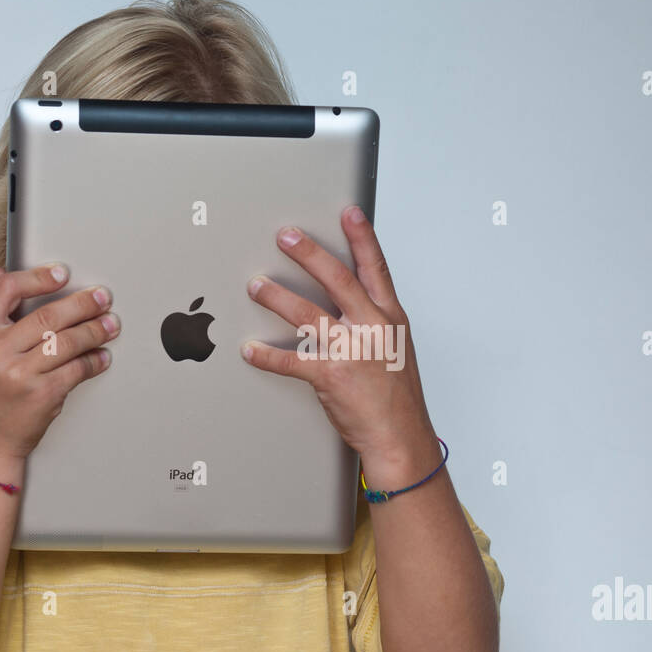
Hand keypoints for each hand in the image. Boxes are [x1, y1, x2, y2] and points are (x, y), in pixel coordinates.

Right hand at [0, 263, 119, 466]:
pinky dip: (94, 361)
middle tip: (102, 297)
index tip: (61, 273)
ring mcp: (19, 374)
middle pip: (48, 315)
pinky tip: (103, 356)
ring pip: (67, 341)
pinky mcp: (42, 395)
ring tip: (111, 324)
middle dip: (82, 303)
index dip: (37, 277)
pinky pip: (77, 370)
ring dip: (96, 330)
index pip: (7, 290)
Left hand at [242, 205, 439, 487]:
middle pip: (337, 279)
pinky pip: (291, 361)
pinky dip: (266, 356)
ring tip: (257, 285)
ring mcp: (351, 351)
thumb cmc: (398, 398)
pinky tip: (250, 350)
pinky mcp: (331, 377)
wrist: (401, 437)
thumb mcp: (397, 349)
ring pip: (307, 314)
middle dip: (309, 253)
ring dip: (277, 296)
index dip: (362, 238)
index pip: (376, 268)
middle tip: (287, 237)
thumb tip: (351, 302)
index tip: (350, 214)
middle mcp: (372, 329)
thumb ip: (375, 322)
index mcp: (390, 319)